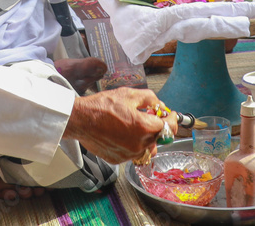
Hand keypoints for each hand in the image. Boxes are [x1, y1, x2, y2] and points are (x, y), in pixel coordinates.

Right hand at [62, 89, 178, 163]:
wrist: (81, 120)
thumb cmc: (101, 106)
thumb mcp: (128, 94)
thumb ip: (149, 98)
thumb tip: (159, 105)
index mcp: (144, 127)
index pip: (169, 126)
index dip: (173, 119)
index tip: (171, 115)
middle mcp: (139, 144)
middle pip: (159, 138)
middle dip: (157, 126)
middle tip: (148, 116)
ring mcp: (129, 154)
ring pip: (148, 148)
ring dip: (147, 138)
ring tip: (135, 126)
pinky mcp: (119, 159)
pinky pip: (134, 153)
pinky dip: (133, 144)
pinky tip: (123, 133)